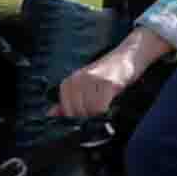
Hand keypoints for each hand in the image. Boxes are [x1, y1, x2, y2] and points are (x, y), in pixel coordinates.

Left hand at [55, 31, 169, 120]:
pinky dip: (105, 111)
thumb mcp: (82, 86)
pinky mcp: (108, 83)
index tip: (86, 116)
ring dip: (97, 115)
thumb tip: (50, 115)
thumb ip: (66, 101)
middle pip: (77, 112)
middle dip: (87, 118)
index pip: (66, 110)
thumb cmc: (104, 74)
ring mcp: (93, 80)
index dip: (76, 118)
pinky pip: (101, 107)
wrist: (126, 57)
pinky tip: (109, 105)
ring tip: (104, 107)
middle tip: (97, 113)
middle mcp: (78, 79)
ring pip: (89, 111)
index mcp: (69, 81)